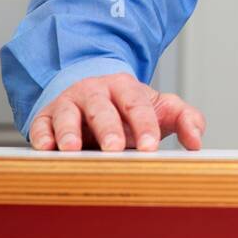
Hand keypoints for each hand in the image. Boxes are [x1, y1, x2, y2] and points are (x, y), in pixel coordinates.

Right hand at [29, 72, 205, 152]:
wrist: (92, 89)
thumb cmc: (126, 106)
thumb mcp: (159, 108)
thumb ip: (185, 119)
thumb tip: (197, 141)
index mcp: (125, 88)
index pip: (137, 105)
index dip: (145, 126)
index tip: (151, 147)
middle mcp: (95, 92)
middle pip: (102, 107)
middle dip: (108, 128)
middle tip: (115, 148)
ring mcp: (69, 103)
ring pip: (68, 113)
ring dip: (69, 131)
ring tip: (72, 149)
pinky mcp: (47, 116)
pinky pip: (41, 124)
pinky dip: (42, 135)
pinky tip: (46, 148)